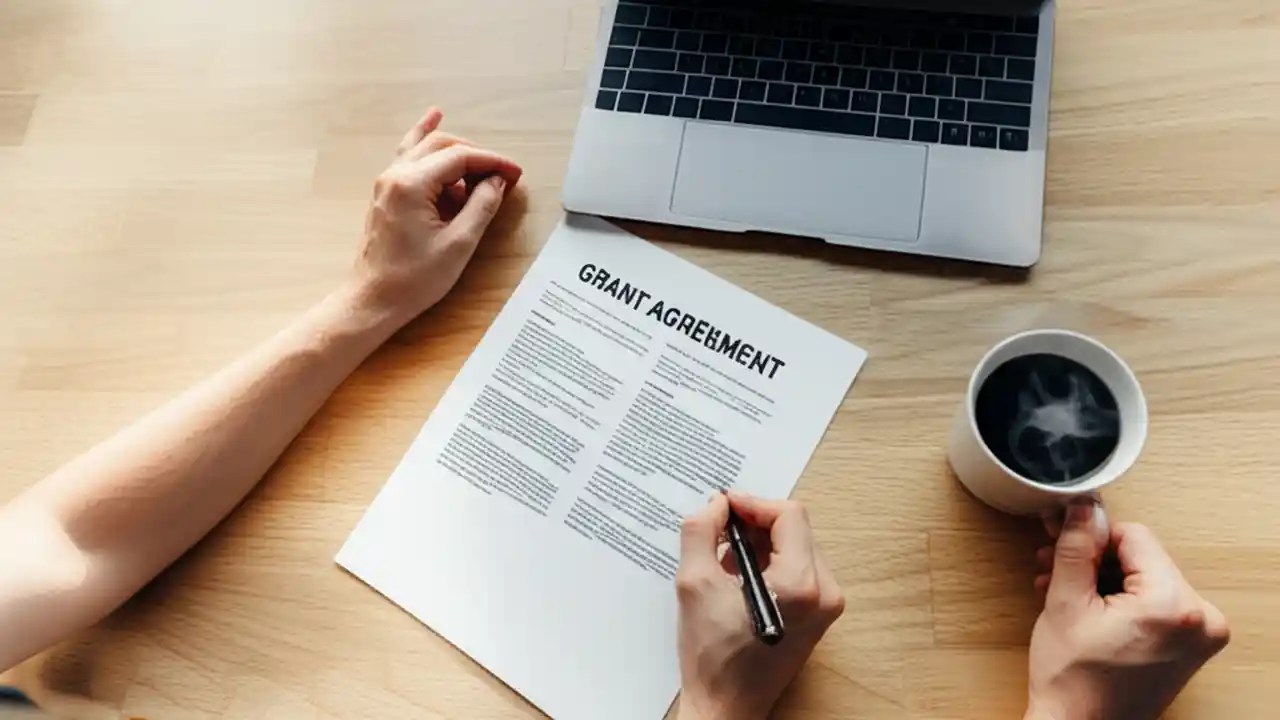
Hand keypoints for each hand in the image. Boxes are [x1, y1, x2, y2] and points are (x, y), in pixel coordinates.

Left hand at [351, 107, 522, 323]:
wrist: (374, 300)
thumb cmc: (412, 279)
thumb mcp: (459, 244)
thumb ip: (482, 206)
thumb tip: (496, 182)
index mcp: (411, 185)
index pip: (460, 157)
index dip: (492, 162)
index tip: (514, 174)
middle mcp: (395, 176)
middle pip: (442, 145)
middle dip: (476, 155)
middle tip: (503, 174)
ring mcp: (387, 183)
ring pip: (424, 147)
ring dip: (455, 150)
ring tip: (480, 158)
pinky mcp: (387, 194)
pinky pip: (408, 156)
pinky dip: (423, 140)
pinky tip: (431, 120)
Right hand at [675, 493, 844, 719]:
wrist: (725, 707)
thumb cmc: (712, 656)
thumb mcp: (694, 583)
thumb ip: (701, 531)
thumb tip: (716, 504)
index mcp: (801, 584)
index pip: (788, 515)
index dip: (753, 504)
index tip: (724, 506)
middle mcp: (825, 593)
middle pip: (794, 529)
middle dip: (755, 525)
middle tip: (720, 533)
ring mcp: (826, 606)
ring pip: (796, 546)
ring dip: (761, 544)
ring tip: (725, 561)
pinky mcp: (820, 615)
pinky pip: (799, 569)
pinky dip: (770, 563)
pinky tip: (739, 578)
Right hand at [1026, 499, 1229, 719]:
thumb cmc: (1073, 681)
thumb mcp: (1065, 602)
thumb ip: (1076, 547)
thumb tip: (1083, 508)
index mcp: (1173, 604)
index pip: (1134, 536)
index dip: (1091, 536)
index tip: (1062, 542)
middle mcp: (1200, 618)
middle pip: (1142, 557)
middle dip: (1094, 559)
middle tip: (1053, 566)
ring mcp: (1200, 634)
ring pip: (1146, 578)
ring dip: (1103, 578)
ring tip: (1061, 589)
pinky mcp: (1192, 643)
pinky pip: (1155, 600)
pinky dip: (1122, 599)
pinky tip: (1085, 605)